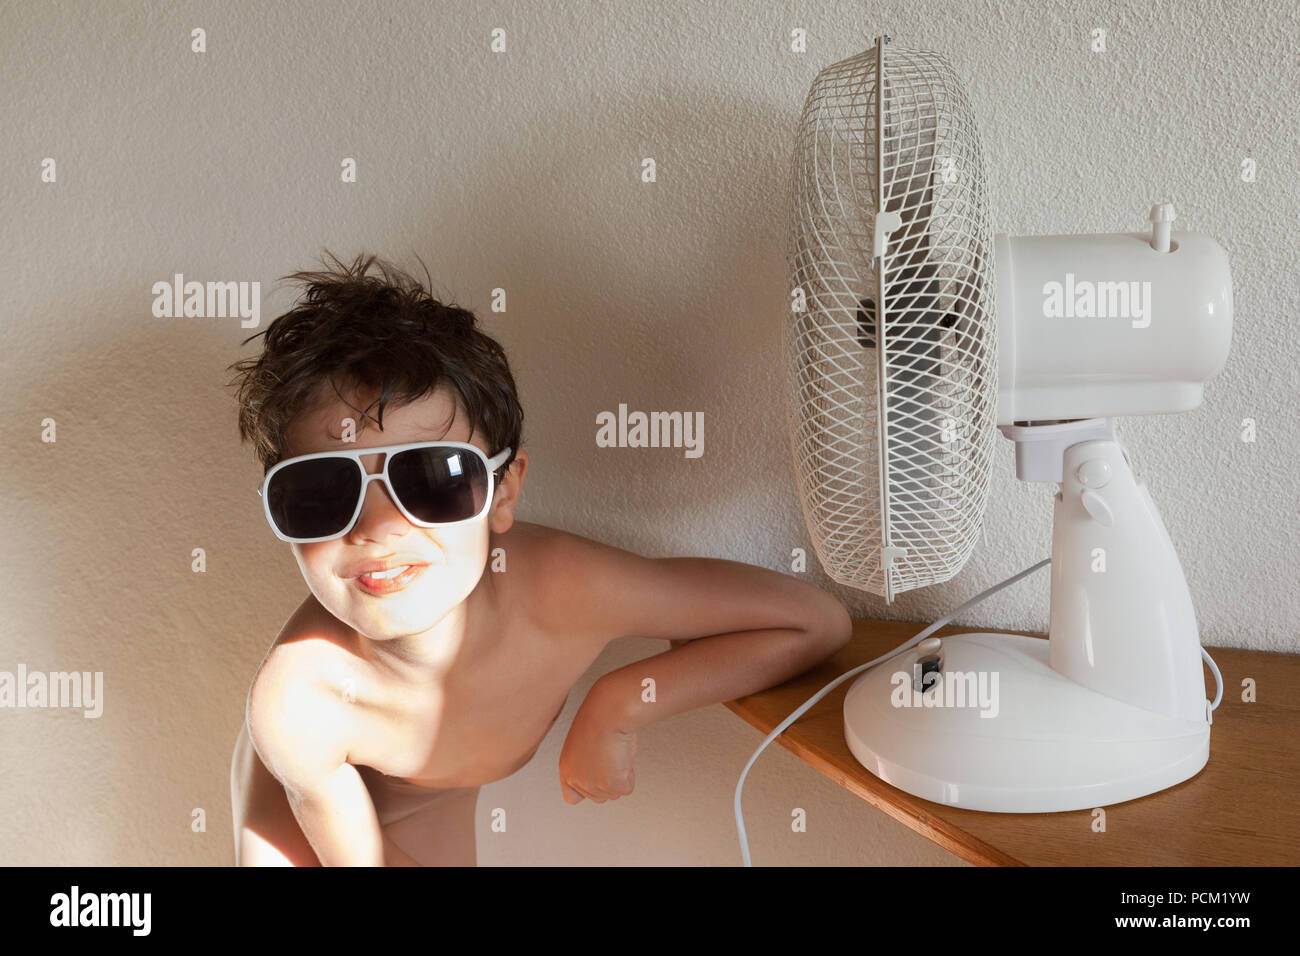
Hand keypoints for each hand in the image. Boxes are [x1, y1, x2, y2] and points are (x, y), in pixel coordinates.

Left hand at [558, 684, 636, 804]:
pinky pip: (627, 788)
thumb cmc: (600, 718)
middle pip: (599, 797)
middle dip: (609, 782)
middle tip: (612, 759)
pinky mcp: (611, 785)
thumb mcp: (585, 744)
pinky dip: (630, 774)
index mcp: (567, 768)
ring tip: (617, 752)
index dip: (586, 791)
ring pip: (614, 793)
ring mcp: (593, 785)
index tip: (596, 781)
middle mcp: (576, 780)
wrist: (609, 711)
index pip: (572, 798)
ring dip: (620, 776)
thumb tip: (604, 772)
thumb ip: (588, 764)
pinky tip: (623, 755)